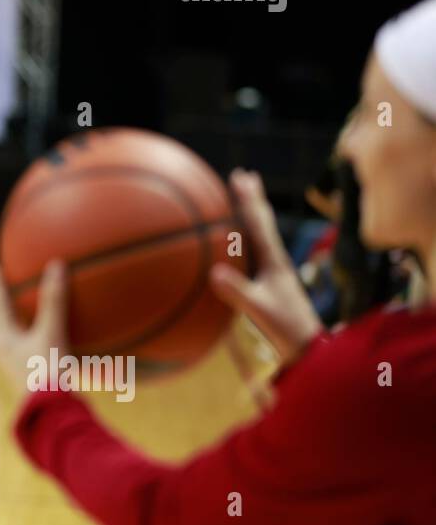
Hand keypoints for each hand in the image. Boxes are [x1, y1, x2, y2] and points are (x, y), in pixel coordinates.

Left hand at [0, 261, 69, 393]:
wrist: (50, 415)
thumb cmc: (46, 372)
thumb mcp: (51, 332)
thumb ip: (54, 300)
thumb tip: (56, 264)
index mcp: (6, 341)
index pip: (0, 307)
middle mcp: (6, 355)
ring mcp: (16, 371)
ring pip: (4, 347)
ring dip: (3, 334)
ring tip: (3, 329)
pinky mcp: (29, 384)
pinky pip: (23, 361)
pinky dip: (26, 351)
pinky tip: (36, 354)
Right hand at [209, 169, 322, 362]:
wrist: (310, 350)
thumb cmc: (286, 330)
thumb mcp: (259, 310)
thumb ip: (238, 292)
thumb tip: (214, 272)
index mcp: (274, 262)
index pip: (259, 223)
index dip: (248, 199)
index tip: (240, 176)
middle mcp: (276, 262)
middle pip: (263, 222)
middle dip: (253, 198)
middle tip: (245, 175)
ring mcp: (276, 273)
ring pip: (261, 236)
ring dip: (251, 215)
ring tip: (243, 200)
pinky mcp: (272, 285)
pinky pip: (255, 253)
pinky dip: (245, 240)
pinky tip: (237, 245)